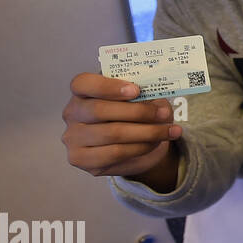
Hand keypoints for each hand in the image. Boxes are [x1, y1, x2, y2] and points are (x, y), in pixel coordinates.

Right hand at [62, 73, 181, 176]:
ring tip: (169, 130)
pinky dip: (141, 147)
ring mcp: (73, 137)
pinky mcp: (81, 159)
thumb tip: (157, 99)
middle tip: (164, 113)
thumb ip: (143, 94)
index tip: (136, 90)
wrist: (136, 144)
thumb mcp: (141, 98)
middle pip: (99, 110)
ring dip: (147, 132)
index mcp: (82, 91)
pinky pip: (115, 153)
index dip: (108, 86)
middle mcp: (72, 113)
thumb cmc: (135, 113)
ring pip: (111, 134)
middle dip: (137, 112)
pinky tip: (156, 143)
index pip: (83, 83)